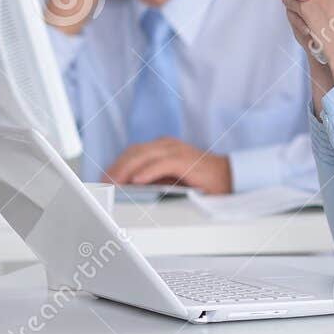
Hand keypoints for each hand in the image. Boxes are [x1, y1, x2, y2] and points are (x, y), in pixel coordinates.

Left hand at [103, 138, 232, 194]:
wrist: (229, 178)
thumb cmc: (201, 181)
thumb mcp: (170, 179)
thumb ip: (152, 180)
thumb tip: (128, 188)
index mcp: (162, 147)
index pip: (133, 153)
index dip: (116, 165)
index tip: (104, 179)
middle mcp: (167, 145)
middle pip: (134, 153)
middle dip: (116, 168)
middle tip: (103, 183)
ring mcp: (176, 150)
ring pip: (144, 156)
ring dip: (126, 170)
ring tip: (114, 182)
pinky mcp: (185, 160)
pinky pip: (162, 164)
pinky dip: (147, 172)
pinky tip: (136, 180)